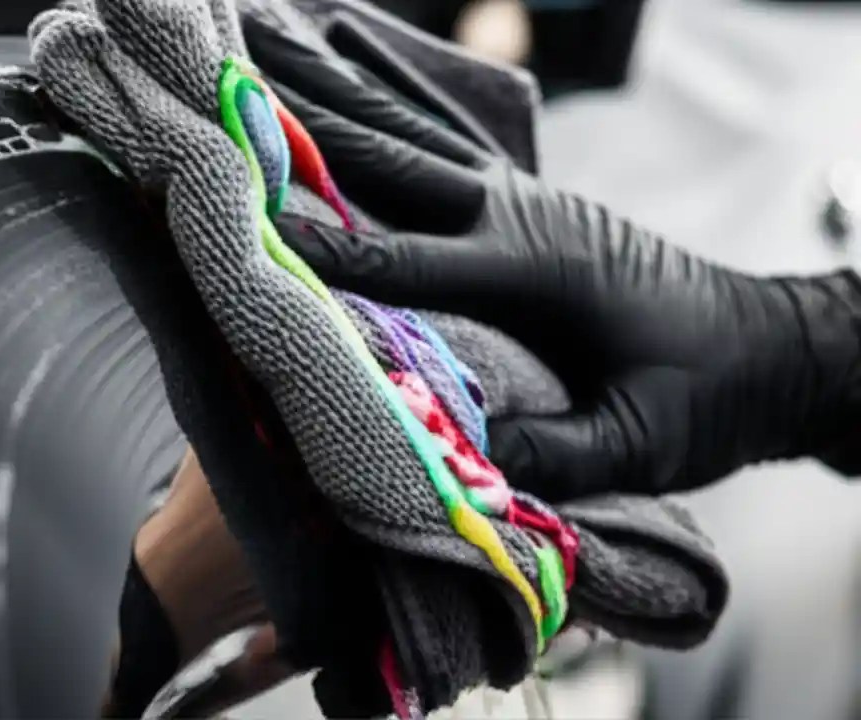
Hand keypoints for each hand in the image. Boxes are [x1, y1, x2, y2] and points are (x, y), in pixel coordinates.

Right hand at [245, 22, 860, 498]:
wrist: (769, 349)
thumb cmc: (704, 399)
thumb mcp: (639, 440)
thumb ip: (553, 446)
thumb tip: (450, 452)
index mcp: (536, 270)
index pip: (407, 258)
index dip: (326, 247)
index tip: (247, 223)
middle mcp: (518, 215)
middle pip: (391, 162)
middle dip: (304, 126)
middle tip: (226, 84)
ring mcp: (521, 198)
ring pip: (408, 135)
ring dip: (332, 92)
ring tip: (263, 44)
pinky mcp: (525, 200)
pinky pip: (440, 137)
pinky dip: (387, 96)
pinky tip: (349, 59)